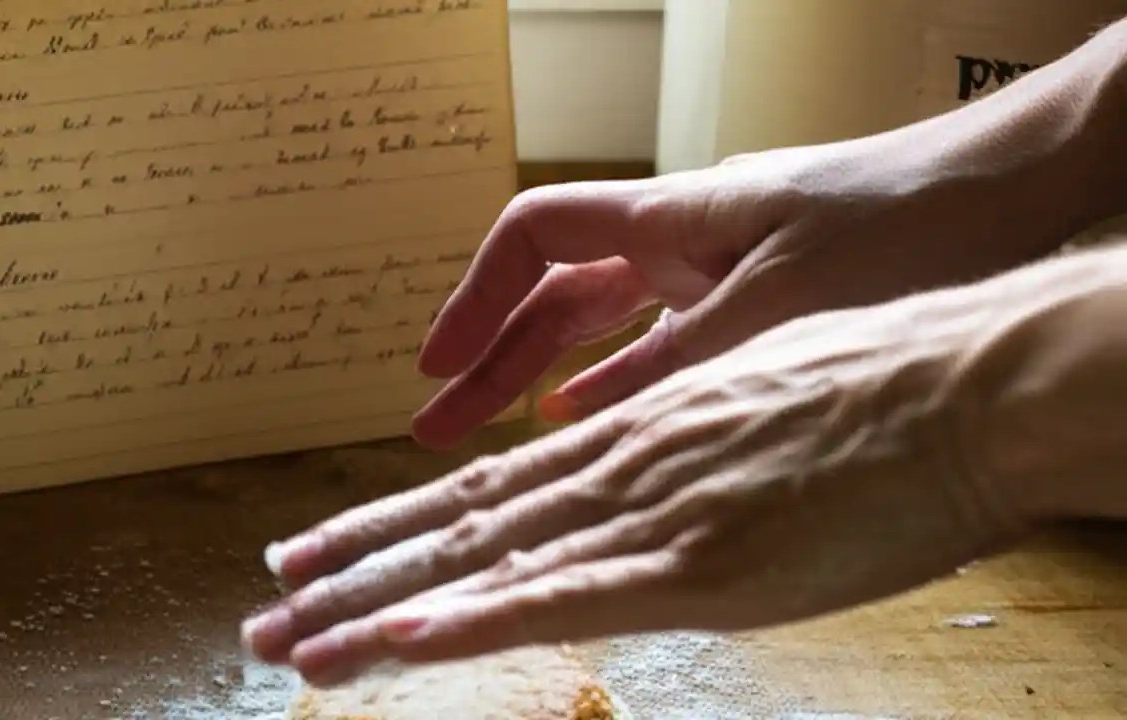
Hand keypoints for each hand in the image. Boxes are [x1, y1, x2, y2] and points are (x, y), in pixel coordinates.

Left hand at [242, 285, 1032, 687]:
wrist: (958, 389)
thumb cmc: (871, 397)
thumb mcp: (745, 414)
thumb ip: (675, 456)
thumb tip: (637, 485)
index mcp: (622, 441)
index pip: (479, 491)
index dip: (390, 523)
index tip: (323, 548)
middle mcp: (608, 474)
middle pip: (451, 529)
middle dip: (351, 571)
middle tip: (268, 605)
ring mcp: (642, 519)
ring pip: (478, 565)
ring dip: (376, 606)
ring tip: (292, 637)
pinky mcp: (692, 566)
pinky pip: (558, 598)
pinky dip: (472, 618)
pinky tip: (400, 637)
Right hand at [411, 83, 1108, 448]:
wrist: (1001, 196)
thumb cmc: (901, 227)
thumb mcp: (780, 302)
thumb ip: (679, 357)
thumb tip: (577, 413)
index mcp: (669, 219)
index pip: (535, 238)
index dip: (474, 297)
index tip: (433, 361)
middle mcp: (677, 244)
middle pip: (553, 296)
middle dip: (488, 356)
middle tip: (433, 423)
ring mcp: (712, 277)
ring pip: (601, 331)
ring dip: (541, 379)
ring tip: (486, 432)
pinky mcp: (751, 310)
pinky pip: (660, 353)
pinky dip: (616, 389)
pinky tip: (585, 422)